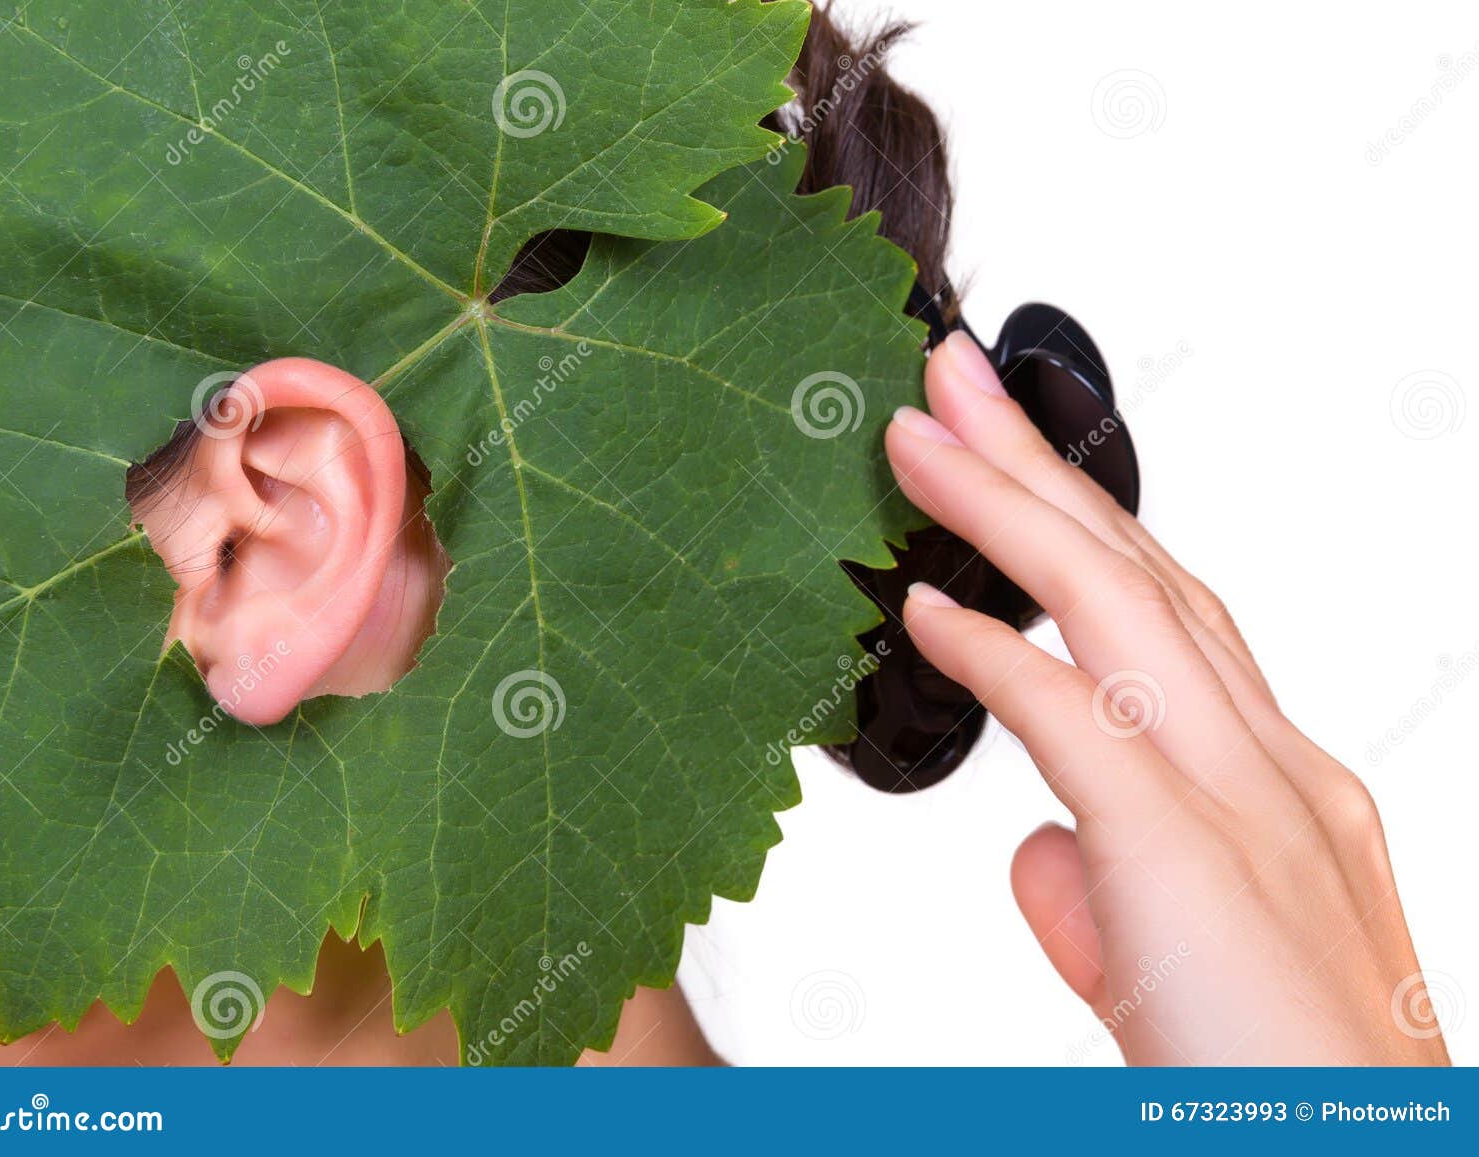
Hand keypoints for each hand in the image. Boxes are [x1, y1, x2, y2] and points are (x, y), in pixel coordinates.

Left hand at [885, 332, 1449, 1064]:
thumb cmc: (1275, 1082)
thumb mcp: (1177, 967)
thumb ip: (1103, 889)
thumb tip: (1037, 843)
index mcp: (1272, 783)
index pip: (1164, 613)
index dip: (1081, 523)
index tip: (1003, 458)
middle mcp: (1271, 768)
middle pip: (1140, 572)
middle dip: (1038, 465)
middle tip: (953, 380)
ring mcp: (1244, 802)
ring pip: (1118, 608)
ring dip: (1007, 509)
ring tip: (922, 437)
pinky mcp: (1191, 859)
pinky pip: (1081, 724)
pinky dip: (999, 657)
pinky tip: (927, 611)